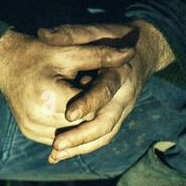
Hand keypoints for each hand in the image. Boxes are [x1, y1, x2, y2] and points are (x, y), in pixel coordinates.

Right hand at [0, 27, 136, 145]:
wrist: (5, 62)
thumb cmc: (39, 53)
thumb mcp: (71, 51)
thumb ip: (101, 55)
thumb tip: (131, 54)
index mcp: (50, 97)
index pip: (92, 109)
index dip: (101, 96)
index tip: (102, 81)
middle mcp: (38, 118)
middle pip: (83, 124)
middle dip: (93, 110)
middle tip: (94, 89)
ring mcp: (31, 129)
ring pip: (72, 133)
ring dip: (82, 121)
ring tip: (81, 98)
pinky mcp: (29, 133)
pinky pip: (58, 135)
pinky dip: (69, 126)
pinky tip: (73, 110)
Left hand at [35, 18, 174, 162]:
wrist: (142, 50)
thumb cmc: (115, 38)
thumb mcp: (96, 31)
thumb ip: (72, 34)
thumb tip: (43, 34)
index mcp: (121, 73)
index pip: (105, 91)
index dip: (89, 103)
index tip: (69, 114)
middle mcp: (124, 96)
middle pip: (106, 123)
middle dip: (81, 137)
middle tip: (57, 145)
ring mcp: (122, 110)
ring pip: (104, 135)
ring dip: (80, 147)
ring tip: (55, 154)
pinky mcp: (115, 117)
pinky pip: (101, 136)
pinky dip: (82, 146)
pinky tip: (60, 154)